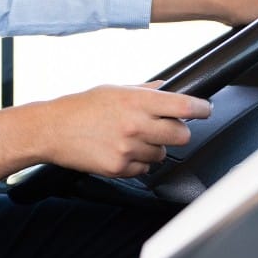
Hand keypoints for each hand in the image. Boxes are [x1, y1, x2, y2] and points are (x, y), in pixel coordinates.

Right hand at [0, 83, 211, 183]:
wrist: (52, 129)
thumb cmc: (81, 107)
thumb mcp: (114, 90)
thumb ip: (145, 90)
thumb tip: (168, 88)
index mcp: (136, 101)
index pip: (183, 106)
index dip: (201, 108)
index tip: (205, 109)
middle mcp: (136, 125)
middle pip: (181, 135)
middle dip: (178, 132)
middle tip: (166, 128)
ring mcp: (128, 149)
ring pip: (162, 154)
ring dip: (155, 148)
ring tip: (132, 138)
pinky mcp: (120, 168)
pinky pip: (144, 169)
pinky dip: (138, 162)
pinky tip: (122, 151)